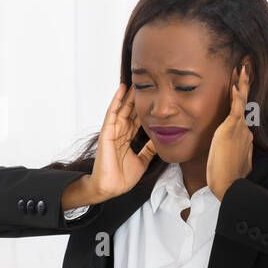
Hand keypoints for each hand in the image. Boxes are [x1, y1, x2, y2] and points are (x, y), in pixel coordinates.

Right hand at [87, 83, 158, 202]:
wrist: (110, 188)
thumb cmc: (122, 178)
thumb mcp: (142, 161)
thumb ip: (149, 150)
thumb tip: (160, 140)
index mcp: (127, 139)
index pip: (138, 120)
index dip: (145, 108)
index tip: (154, 97)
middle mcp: (120, 133)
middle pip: (131, 111)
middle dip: (138, 98)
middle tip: (148, 82)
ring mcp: (113, 131)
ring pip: (122, 108)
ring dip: (128, 95)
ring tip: (135, 79)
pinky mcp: (107, 132)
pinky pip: (112, 113)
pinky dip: (116, 101)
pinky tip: (121, 89)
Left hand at [206, 62, 252, 200]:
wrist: (228, 187)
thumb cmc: (225, 178)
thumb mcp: (230, 163)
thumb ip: (232, 155)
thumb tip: (234, 156)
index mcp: (242, 136)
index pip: (240, 111)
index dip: (240, 96)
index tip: (239, 84)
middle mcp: (243, 130)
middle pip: (244, 102)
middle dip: (244, 84)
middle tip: (245, 66)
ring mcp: (239, 129)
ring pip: (242, 101)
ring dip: (242, 83)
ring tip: (242, 66)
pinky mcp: (232, 131)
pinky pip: (236, 109)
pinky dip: (236, 95)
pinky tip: (235, 83)